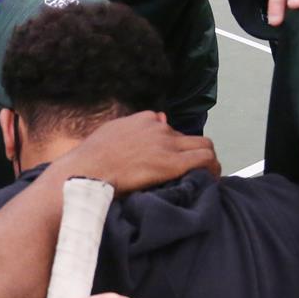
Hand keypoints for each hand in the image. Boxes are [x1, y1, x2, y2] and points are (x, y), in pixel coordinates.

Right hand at [53, 111, 217, 191]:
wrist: (86, 170)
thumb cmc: (91, 158)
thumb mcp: (111, 132)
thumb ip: (133, 127)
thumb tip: (159, 117)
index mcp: (144, 119)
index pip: (169, 129)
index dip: (171, 146)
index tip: (170, 159)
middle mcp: (159, 127)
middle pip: (188, 138)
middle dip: (192, 152)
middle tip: (194, 170)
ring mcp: (166, 144)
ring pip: (204, 146)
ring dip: (208, 159)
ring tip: (207, 175)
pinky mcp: (171, 163)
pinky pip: (204, 160)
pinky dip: (212, 169)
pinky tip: (212, 180)